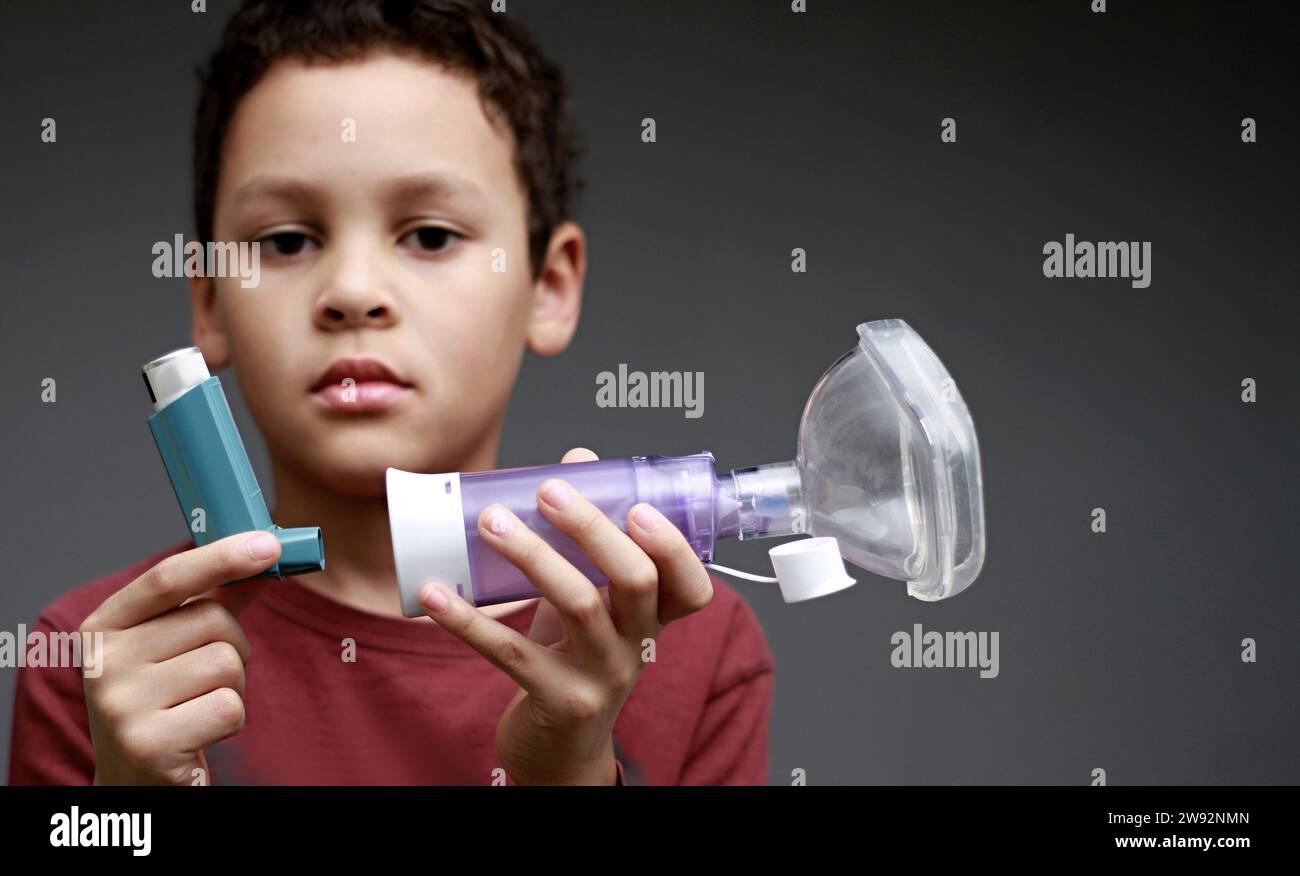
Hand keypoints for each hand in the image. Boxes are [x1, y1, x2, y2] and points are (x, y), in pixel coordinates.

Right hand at [79, 531, 278, 784]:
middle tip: (206, 677)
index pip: (168, 577)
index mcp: (103, 628)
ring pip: (227, 663)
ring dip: (233, 685)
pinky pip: (229, 707)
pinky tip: (199, 733)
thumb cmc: (162, 704)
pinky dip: (230, 719)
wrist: (134, 782)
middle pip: (213, 619)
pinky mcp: (148, 745)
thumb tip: (263, 553)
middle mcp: (102, 663)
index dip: (222, 557)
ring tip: (199, 706)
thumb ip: (214, 599)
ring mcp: (121, 705)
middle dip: (233, 644)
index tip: (269, 543)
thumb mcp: (173, 647)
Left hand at [419, 448, 713, 784]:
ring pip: (578, 606)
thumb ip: (587, 541)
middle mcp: (637, 646)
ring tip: (490, 521)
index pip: (692, 586)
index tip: (638, 507)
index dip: (674, 547)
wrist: (561, 752)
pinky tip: (436, 592)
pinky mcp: (557, 700)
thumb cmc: (576, 659)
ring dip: (531, 557)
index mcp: (653, 620)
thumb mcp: (592, 603)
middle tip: (548, 491)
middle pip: (634, 580)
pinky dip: (470, 619)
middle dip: (591, 529)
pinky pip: (513, 653)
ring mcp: (601, 677)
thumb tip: (576, 462)